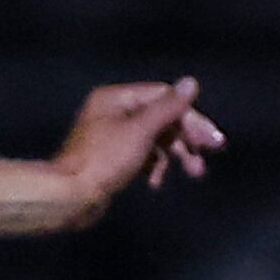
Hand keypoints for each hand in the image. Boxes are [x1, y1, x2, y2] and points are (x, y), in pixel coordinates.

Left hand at [46, 78, 218, 224]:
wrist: (68, 197)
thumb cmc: (104, 160)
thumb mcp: (141, 131)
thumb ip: (168, 107)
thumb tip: (191, 82)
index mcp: (116, 98)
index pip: (164, 97)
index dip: (190, 117)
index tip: (211, 139)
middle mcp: (112, 112)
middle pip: (161, 118)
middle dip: (187, 138)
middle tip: (209, 155)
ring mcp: (111, 136)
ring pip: (154, 139)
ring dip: (176, 155)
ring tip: (195, 173)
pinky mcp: (111, 159)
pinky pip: (141, 156)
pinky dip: (153, 166)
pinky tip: (155, 182)